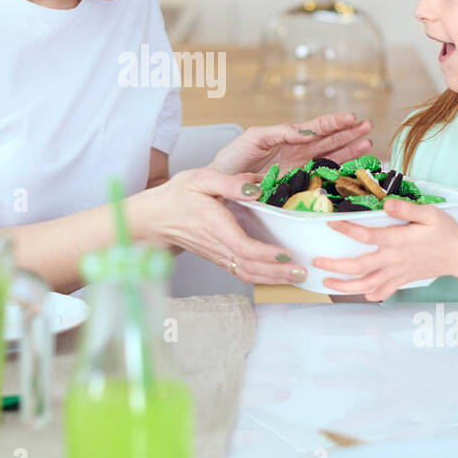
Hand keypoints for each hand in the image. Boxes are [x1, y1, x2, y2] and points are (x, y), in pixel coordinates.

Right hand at [143, 167, 308, 285]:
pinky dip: (263, 278)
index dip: (264, 253)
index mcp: (214, 225)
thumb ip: (230, 182)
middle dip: (277, 272)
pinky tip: (280, 276)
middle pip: (250, 267)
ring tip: (297, 277)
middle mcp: (218, 245)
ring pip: (248, 274)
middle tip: (302, 271)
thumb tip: (256, 186)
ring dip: (273, 279)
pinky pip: (243, 273)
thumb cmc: (177, 197)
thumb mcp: (200, 178)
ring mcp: (219, 256)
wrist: (156, 218)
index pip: (241, 246)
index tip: (284, 253)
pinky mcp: (221, 259)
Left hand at [208, 112, 374, 176]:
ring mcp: (301, 170)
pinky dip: (338, 174)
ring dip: (350, 151)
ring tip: (368, 143)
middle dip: (349, 133)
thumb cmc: (234, 158)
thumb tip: (306, 132)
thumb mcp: (255, 137)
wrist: (220, 184)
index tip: (352, 117)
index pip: (316, 127)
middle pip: (330, 141)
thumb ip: (280, 132)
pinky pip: (322, 179)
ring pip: (331, 158)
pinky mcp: (298, 187)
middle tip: (369, 127)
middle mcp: (299, 153)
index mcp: (289, 137)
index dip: (334, 122)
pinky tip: (353, 170)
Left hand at [312, 199, 457, 300]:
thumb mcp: (430, 214)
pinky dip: (369, 294)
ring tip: (326, 284)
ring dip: (345, 286)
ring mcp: (397, 273)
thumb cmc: (446, 232)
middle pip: (359, 266)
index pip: (366, 236)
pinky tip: (358, 293)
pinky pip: (382, 292)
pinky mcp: (402, 281)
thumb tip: (386, 203)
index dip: (347, 229)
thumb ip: (407, 208)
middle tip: (316, 263)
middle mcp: (394, 259)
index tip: (330, 223)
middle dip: (335, 266)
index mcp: (398, 240)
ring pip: (366, 284)